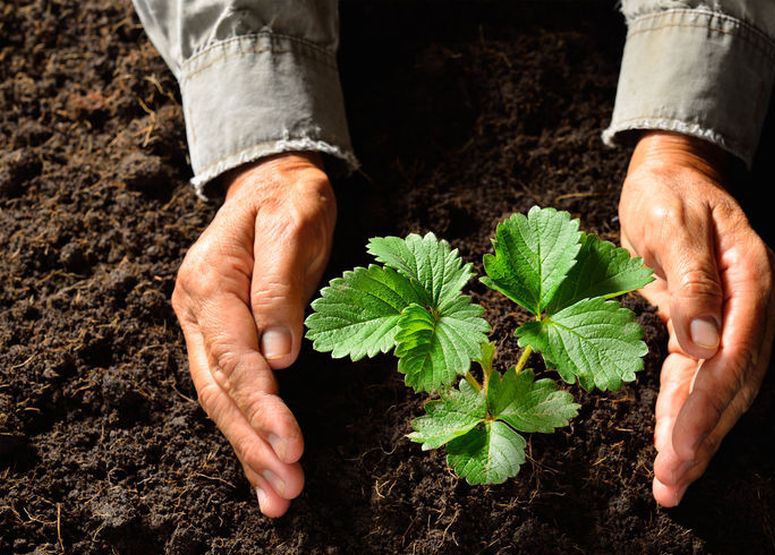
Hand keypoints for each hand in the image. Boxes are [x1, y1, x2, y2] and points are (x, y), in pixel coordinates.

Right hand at [172, 153, 335, 516]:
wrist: (275, 181)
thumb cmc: (290, 199)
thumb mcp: (292, 225)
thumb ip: (280, 287)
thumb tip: (279, 355)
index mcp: (209, 282)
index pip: (233, 355)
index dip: (261, 402)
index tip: (290, 442)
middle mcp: (197, 312)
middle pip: (220, 390)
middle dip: (254, 442)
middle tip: (288, 487)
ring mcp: (206, 330)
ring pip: (221, 401)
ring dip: (250, 450)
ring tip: (278, 497)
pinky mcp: (224, 341)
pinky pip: (232, 394)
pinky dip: (249, 433)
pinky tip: (266, 471)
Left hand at [619, 132, 774, 506]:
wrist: (674, 173)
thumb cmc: (669, 192)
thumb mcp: (672, 224)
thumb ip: (690, 282)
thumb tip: (702, 344)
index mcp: (752, 277)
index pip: (736, 355)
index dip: (708, 405)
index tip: (680, 444)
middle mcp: (755, 305)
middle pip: (734, 383)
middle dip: (703, 436)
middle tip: (673, 481)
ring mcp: (740, 319)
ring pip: (721, 389)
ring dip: (697, 436)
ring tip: (672, 482)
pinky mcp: (715, 328)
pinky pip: (700, 377)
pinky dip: (685, 412)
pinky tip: (671, 445)